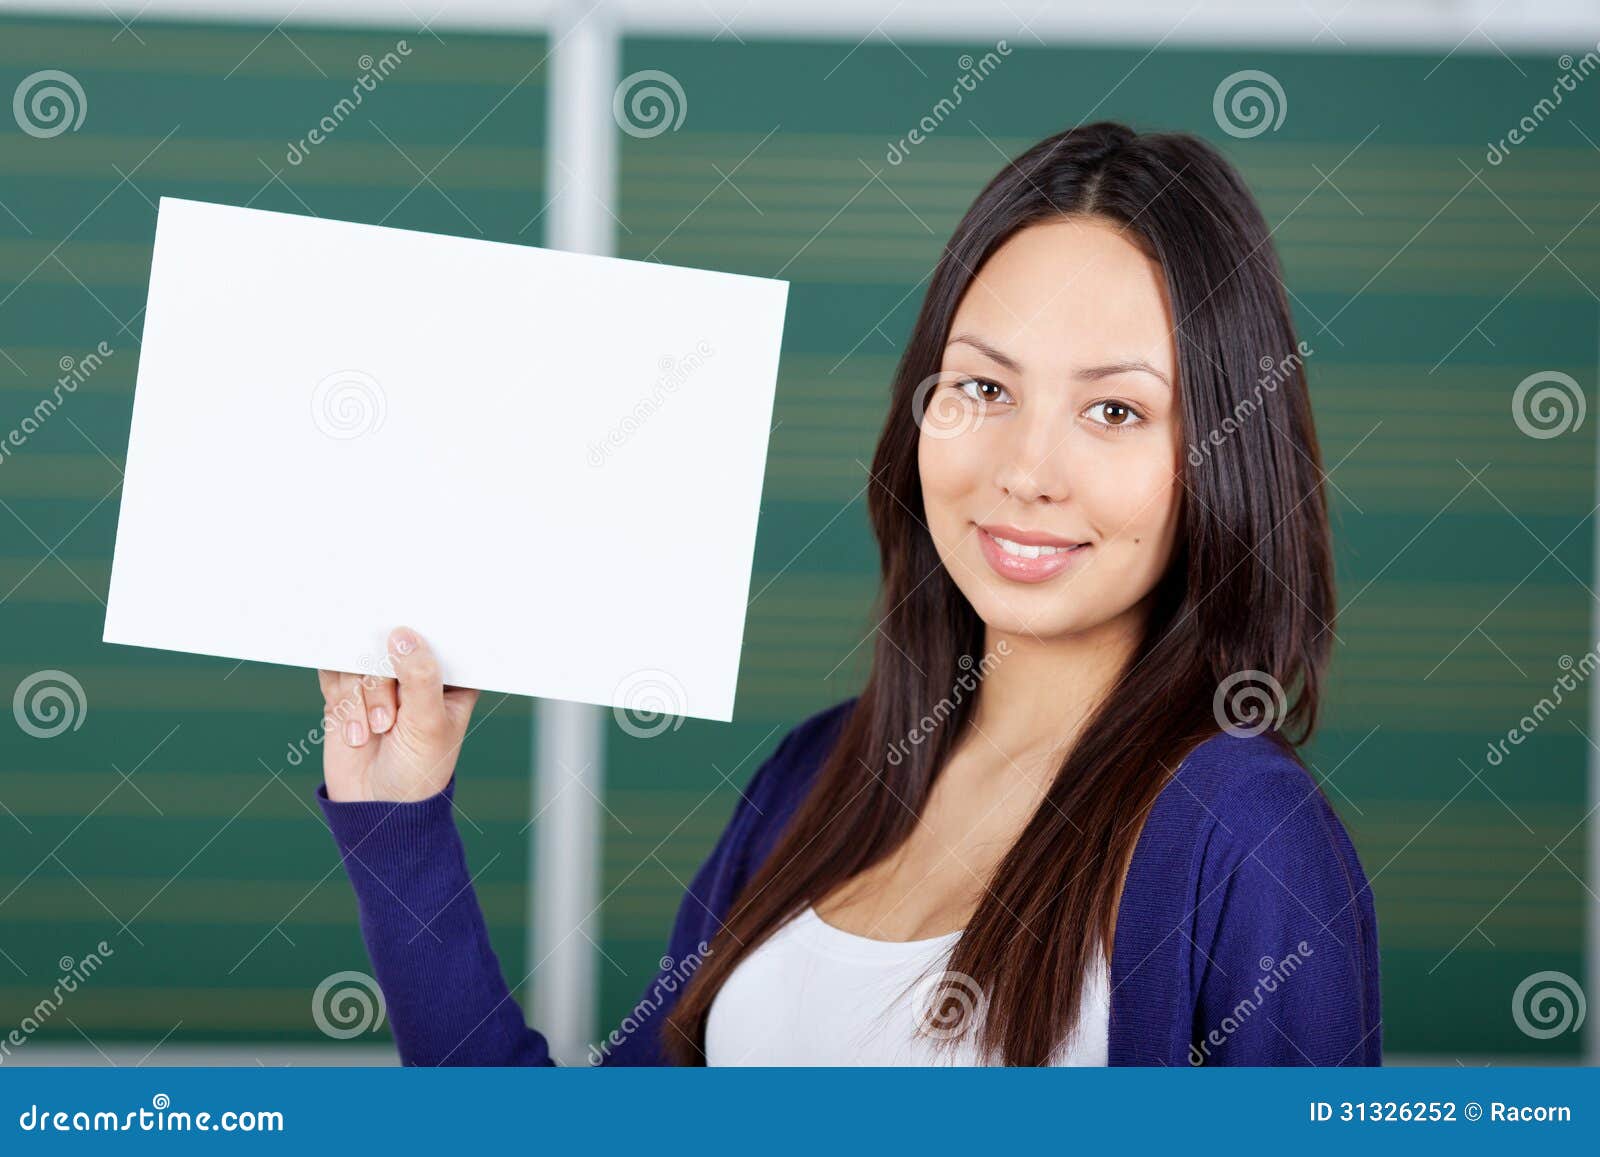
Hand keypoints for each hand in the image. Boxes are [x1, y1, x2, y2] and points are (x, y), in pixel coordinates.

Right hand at [317, 626, 479, 802]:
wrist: (376, 809)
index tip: (404, 625)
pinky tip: (354, 731)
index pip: (441, 634)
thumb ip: (420, 676)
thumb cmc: (417, 770)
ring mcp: (379, 681)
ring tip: (374, 732)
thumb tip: (402, 634)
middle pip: (391, 640)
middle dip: (384, 679)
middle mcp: (414, 672)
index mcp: (449, 677)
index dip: (423, 625)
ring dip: (362, 696)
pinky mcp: (347, 692)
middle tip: (387, 720)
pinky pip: (335, 672)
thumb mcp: (429, 724)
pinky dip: (342, 700)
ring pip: (359, 656)